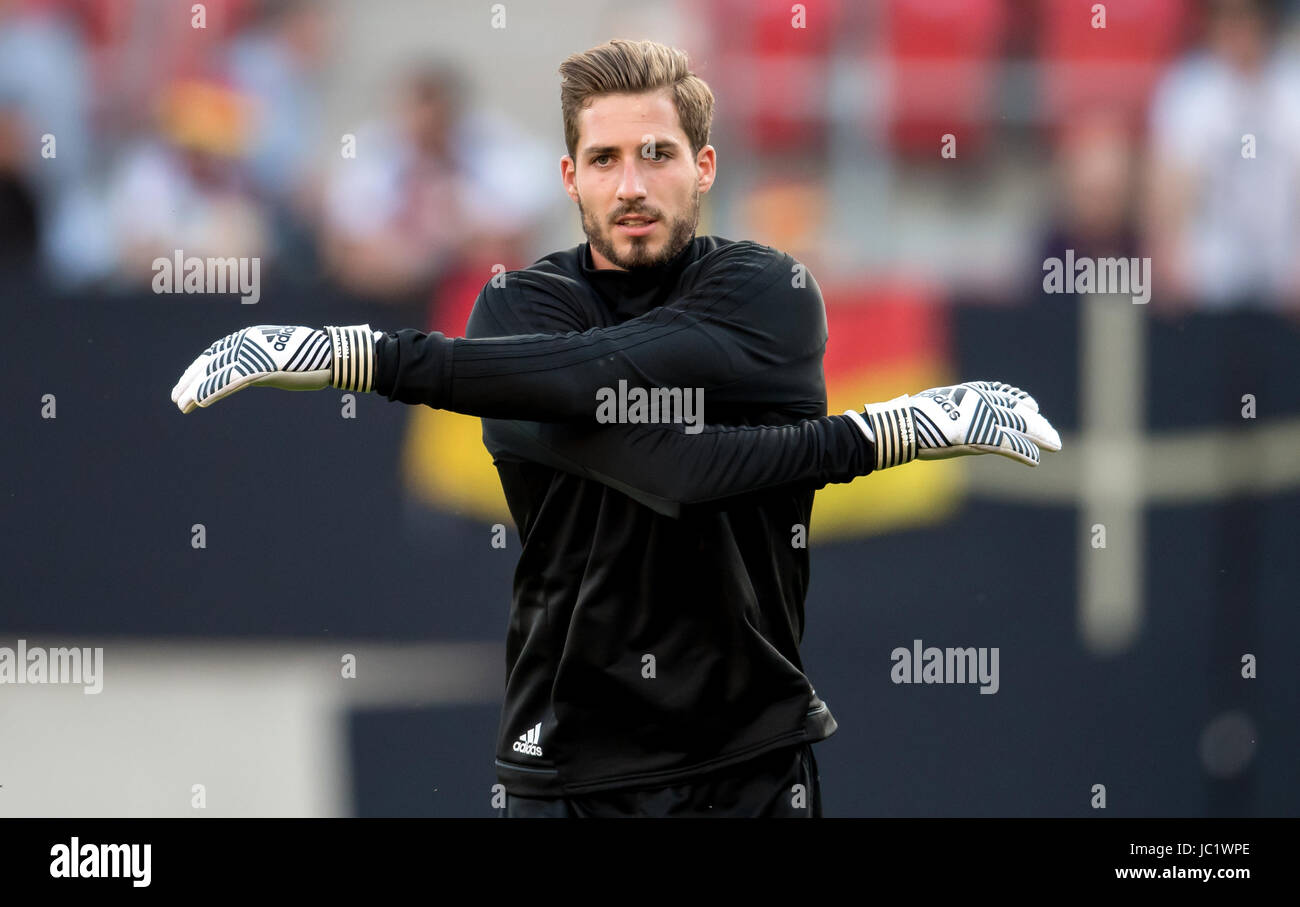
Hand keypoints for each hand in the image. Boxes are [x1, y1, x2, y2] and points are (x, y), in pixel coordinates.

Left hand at [171, 324, 375, 413]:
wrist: (332, 355)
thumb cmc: (310, 358)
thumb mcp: (277, 358)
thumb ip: (258, 363)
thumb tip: (246, 376)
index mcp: (248, 338)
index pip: (214, 354)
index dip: (197, 370)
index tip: (185, 385)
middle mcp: (245, 342)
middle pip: (209, 363)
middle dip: (190, 381)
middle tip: (176, 398)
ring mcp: (253, 354)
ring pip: (215, 373)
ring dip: (196, 391)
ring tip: (183, 405)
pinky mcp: (261, 367)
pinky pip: (230, 381)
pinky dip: (212, 391)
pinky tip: (200, 402)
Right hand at [845, 379, 1061, 468]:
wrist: (903, 425)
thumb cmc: (907, 417)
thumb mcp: (931, 406)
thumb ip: (944, 409)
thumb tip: (935, 415)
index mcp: (968, 392)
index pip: (1001, 393)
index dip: (1018, 400)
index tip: (1030, 405)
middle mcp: (981, 401)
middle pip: (1017, 411)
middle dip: (1037, 423)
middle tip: (1052, 436)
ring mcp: (982, 418)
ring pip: (1020, 426)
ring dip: (1040, 436)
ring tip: (1054, 445)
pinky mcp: (981, 436)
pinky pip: (1009, 445)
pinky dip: (1024, 452)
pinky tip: (1036, 460)